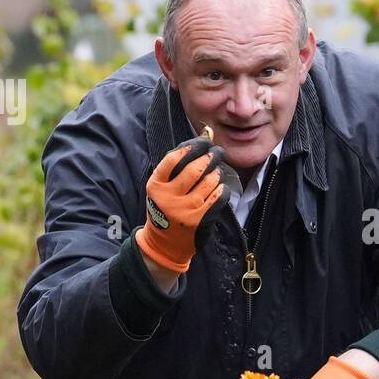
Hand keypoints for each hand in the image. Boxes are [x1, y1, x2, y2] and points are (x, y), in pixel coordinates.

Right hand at [135, 137, 231, 273]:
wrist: (164, 244)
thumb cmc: (165, 208)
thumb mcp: (162, 187)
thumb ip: (178, 164)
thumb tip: (205, 134)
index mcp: (155, 186)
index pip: (173, 159)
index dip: (192, 146)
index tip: (203, 141)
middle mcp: (169, 197)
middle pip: (194, 169)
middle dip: (210, 156)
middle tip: (217, 152)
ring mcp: (185, 210)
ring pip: (209, 182)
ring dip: (217, 173)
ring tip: (217, 171)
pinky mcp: (200, 220)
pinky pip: (218, 196)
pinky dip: (223, 188)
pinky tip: (220, 186)